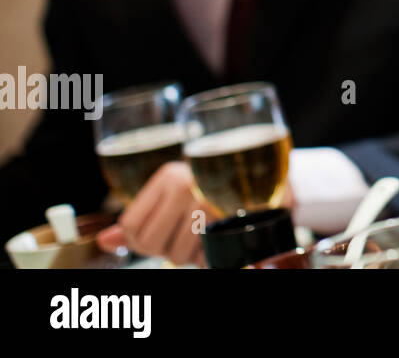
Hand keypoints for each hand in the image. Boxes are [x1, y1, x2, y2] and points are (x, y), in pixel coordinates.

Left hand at [95, 161, 219, 265]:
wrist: (258, 181)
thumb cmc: (210, 190)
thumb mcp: (171, 195)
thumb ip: (138, 219)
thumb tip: (104, 241)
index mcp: (168, 177)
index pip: (130, 225)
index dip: (139, 238)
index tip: (159, 229)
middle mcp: (187, 186)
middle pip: (149, 243)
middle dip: (162, 247)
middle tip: (180, 234)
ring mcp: (209, 204)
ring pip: (175, 254)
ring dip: (186, 253)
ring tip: (199, 234)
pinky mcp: (227, 222)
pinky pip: (201, 257)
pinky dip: (203, 256)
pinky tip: (211, 241)